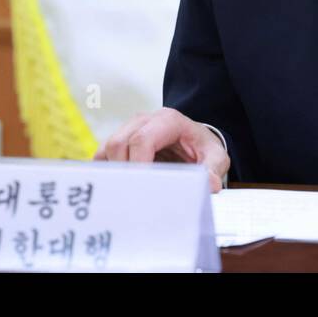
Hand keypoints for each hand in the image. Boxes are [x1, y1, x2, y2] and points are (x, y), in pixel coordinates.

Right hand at [93, 108, 228, 193]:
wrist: (195, 141)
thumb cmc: (203, 148)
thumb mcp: (216, 157)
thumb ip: (213, 169)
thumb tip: (210, 185)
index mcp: (168, 121)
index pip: (142, 139)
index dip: (138, 164)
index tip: (141, 189)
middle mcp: (144, 120)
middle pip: (119, 143)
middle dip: (124, 172)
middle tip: (135, 196)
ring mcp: (128, 128)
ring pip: (107, 149)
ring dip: (114, 173)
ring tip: (130, 192)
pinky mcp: (119, 140)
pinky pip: (101, 156)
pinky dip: (107, 173)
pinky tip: (120, 188)